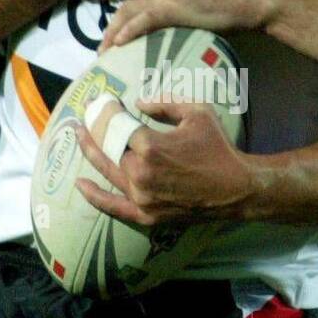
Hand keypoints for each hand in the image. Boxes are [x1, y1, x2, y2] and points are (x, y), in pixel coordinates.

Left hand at [75, 101, 252, 226]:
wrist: (237, 188)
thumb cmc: (218, 147)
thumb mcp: (196, 112)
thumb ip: (164, 103)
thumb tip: (137, 104)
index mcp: (151, 146)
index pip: (117, 125)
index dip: (108, 111)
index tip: (105, 101)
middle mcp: (140, 173)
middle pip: (107, 148)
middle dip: (94, 129)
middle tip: (84, 117)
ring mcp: (141, 197)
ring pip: (107, 172)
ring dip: (90, 153)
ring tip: (79, 137)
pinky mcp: (146, 215)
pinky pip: (113, 207)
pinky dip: (95, 196)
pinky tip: (81, 183)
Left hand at [99, 0, 281, 50]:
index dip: (124, 16)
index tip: (116, 34)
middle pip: (126, 6)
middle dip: (112, 28)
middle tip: (105, 49)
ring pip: (128, 14)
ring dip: (113, 35)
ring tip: (105, 54)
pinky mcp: (171, 8)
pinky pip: (142, 21)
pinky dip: (128, 32)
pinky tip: (119, 44)